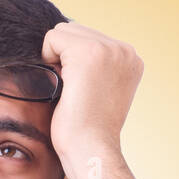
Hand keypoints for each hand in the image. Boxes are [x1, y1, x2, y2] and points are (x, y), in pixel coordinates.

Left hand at [40, 21, 143, 158]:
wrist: (90, 148)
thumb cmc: (88, 129)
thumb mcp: (101, 90)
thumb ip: (95, 65)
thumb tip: (66, 47)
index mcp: (130, 58)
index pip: (89, 37)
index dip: (74, 62)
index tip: (83, 90)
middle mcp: (125, 50)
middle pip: (76, 30)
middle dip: (65, 56)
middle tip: (73, 90)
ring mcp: (109, 49)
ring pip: (64, 31)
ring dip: (57, 58)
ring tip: (69, 86)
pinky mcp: (88, 52)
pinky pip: (53, 38)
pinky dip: (48, 58)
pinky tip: (61, 83)